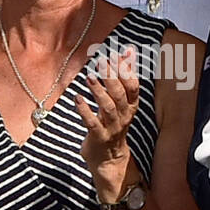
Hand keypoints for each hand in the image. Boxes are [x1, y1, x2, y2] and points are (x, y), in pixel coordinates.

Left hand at [75, 47, 139, 199]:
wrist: (109, 160)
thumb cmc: (113, 124)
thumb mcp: (120, 102)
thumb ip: (123, 76)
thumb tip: (128, 50)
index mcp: (131, 107)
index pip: (133, 86)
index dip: (126, 70)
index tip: (116, 54)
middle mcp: (123, 117)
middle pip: (120, 95)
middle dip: (111, 77)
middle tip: (101, 61)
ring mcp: (112, 128)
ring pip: (108, 108)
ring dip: (98, 92)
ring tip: (89, 77)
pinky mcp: (98, 138)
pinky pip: (92, 123)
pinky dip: (84, 111)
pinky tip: (77, 99)